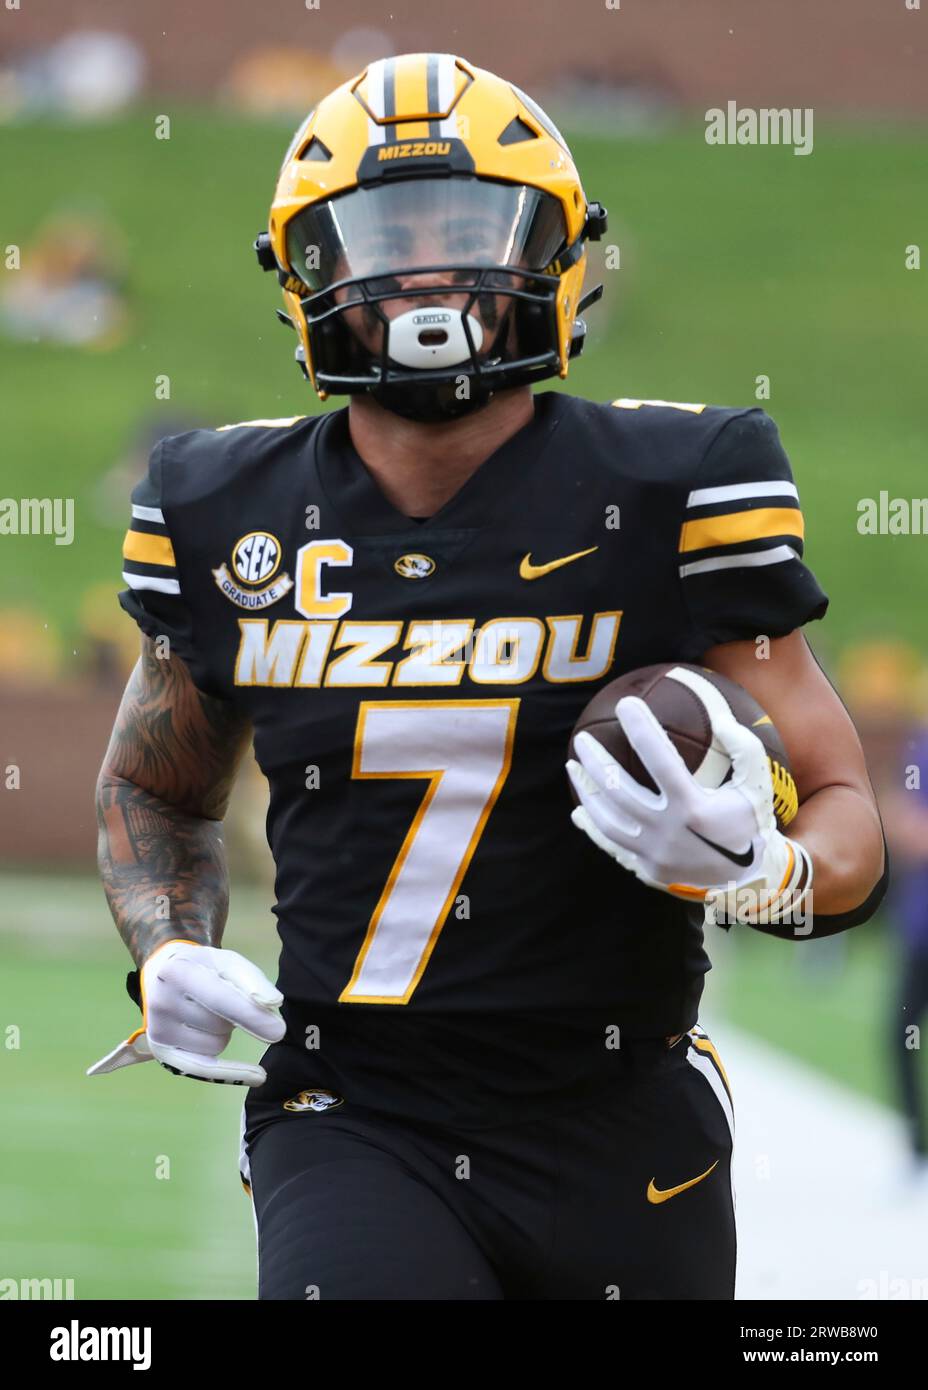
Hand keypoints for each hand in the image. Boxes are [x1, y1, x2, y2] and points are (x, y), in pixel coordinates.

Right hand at [87, 941, 285, 1085]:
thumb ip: (252, 979)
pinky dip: (231, 1073)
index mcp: (177, 972)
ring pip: (215, 1046)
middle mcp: (162, 1004)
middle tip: (224, 999)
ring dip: (225, 1033)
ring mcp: (158, 1032)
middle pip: (220, 1025)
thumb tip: (272, 1003)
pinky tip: (258, 1076)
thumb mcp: (227, 962)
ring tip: (212, 1014)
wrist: (164, 975)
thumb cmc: (202, 968)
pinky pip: (204, 1070)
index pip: (218, 999)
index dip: (250, 1015)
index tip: (279, 1031)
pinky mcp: (162, 1053)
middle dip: (235, 1016)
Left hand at [567, 694, 808, 917]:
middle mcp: (668, 832)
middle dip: (596, 761)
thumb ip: (745, 749)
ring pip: (607, 820)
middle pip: (619, 791)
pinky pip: (611, 846)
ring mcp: (654, 855)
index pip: (659, 759)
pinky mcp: (646, 871)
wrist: (749, 881)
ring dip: (586, 791)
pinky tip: (579, 810)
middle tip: (581, 739)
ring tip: (573, 767)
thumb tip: (721, 718)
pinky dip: (592, 827)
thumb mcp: (758, 786)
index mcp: (694, 808)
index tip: (626, 703)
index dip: (641, 728)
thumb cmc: (750, 824)